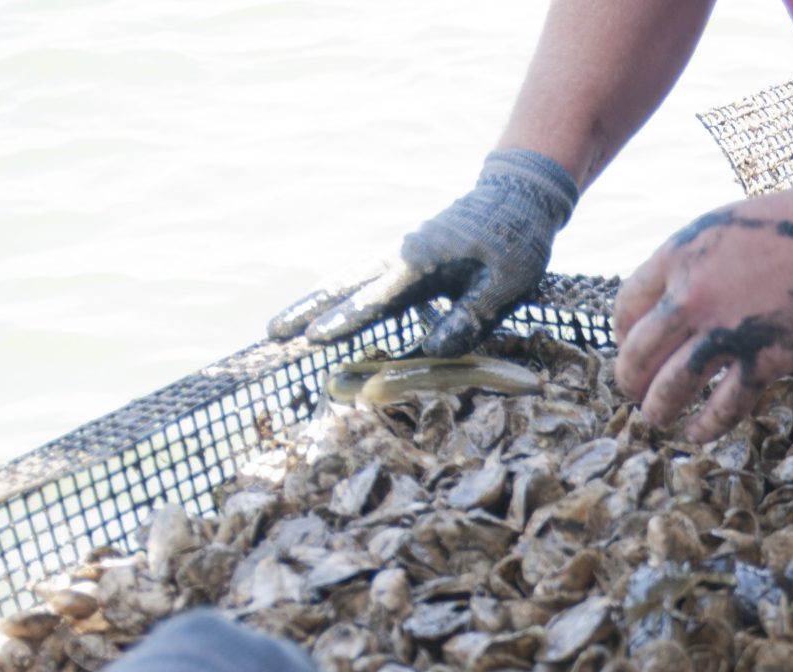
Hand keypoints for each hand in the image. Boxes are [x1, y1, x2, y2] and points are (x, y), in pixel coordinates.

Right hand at [267, 150, 579, 357]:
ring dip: (318, 302)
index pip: (377, 297)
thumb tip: (433, 352)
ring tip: (284, 326)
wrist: (519, 198)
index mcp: (422, 260)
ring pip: (351, 280)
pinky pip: (368, 280)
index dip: (345, 320)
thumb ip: (470, 316)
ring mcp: (402, 255)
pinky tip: (328, 314)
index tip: (313, 337)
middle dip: (310, 309)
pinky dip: (343, 296)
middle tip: (273, 331)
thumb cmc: (517, 242)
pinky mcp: (409, 259)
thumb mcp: (505, 284)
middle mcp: (402, 255)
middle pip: (347, 285)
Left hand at [613, 185, 792, 441]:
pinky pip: (724, 407)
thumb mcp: (714, 230)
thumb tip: (654, 312)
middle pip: (638, 355)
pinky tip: (696, 431)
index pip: (626, 310)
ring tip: (657, 416)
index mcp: (676, 257)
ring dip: (657, 409)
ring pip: (671, 388)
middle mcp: (693, 296)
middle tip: (633, 391)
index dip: (622, 337)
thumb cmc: (780, 230)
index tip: (630, 349)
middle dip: (630, 381)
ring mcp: (728, 332)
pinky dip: (705, 426)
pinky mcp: (765, 361)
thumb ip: (682, 266)